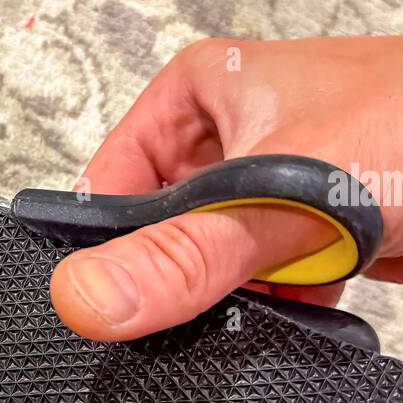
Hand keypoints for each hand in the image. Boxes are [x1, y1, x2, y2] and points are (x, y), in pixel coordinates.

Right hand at [50, 36, 402, 339]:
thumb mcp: (286, 190)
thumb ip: (185, 254)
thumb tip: (86, 298)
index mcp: (203, 92)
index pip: (109, 184)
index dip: (103, 251)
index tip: (111, 307)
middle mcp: (232, 138)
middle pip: (159, 234)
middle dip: (177, 281)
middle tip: (198, 307)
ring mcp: (277, 190)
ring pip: (215, 268)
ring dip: (234, 300)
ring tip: (265, 296)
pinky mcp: (317, 236)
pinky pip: (267, 289)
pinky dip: (280, 310)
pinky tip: (302, 308)